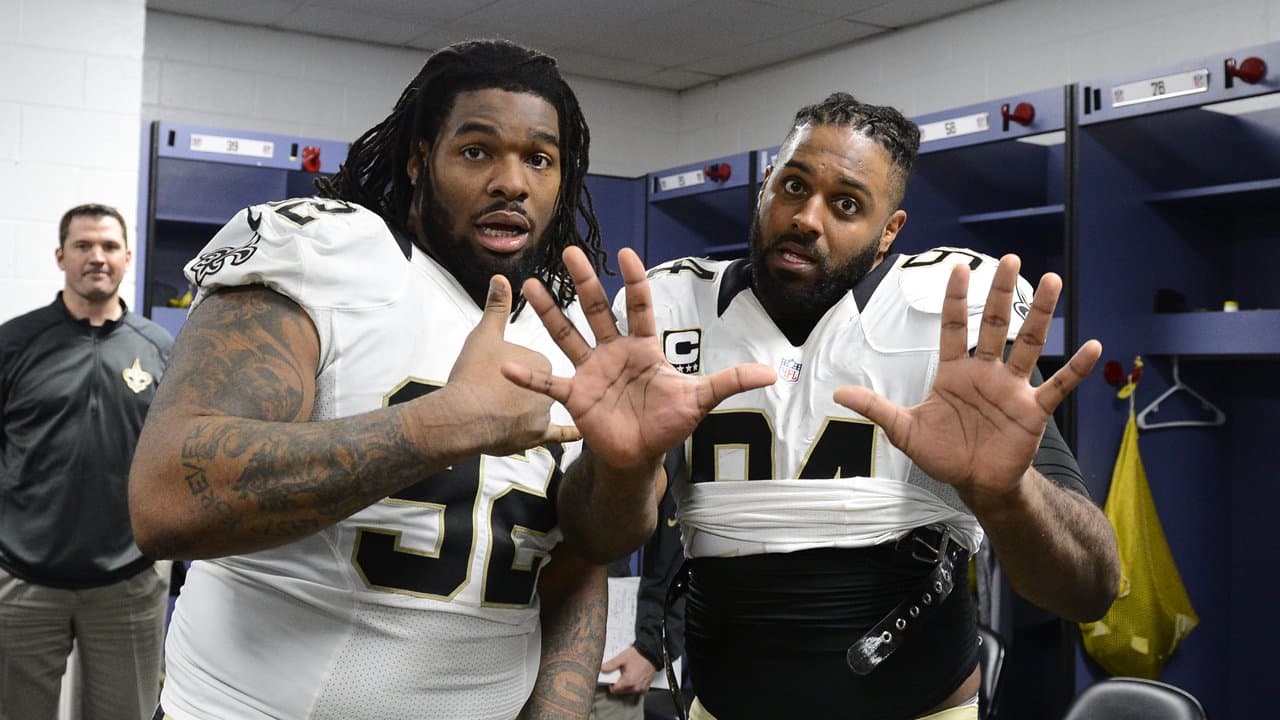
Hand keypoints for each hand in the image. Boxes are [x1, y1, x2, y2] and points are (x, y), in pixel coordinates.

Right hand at [447, 275, 579, 456]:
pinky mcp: (538, 437)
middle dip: (525, 388)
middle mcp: (552, 388)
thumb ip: (496, 309)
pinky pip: (559, 436)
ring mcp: (545, 415)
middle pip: (544, 385)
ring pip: (543, 409)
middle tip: (497, 391)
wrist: (463, 417)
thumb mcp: (484, 336)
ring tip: (500, 412)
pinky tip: (579, 433)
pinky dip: (568, 435)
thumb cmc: (473, 375)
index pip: (536, 364)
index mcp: (541, 363)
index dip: (517, 366)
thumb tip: (500, 278)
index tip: (495, 369)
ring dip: (526, 410)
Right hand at [501, 247, 774, 474]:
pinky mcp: (575, 396)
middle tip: (570, 251)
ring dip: (549, 311)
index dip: (634, 282)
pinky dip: (530, 378)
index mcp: (643, 348)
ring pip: (567, 335)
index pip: (639, 306)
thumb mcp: (700, 400)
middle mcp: (614, 352)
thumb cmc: (668, 423)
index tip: (625, 254)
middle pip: (596, 309)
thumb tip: (771, 374)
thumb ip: (729, 382)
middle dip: (584, 281)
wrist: (640, 455)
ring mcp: (591, 371)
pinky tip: (508, 368)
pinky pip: (549, 384)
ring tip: (530, 284)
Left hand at [602, 646, 657, 694]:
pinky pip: (636, 690)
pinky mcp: (646, 687)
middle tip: (621, 673)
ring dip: (626, 685)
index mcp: (628, 682)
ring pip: (628, 691)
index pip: (614, 690)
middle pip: (621, 691)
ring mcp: (641, 688)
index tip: (612, 678)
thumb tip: (602, 669)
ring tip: (628, 673)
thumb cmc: (639, 655)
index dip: (611, 684)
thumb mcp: (622, 658)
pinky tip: (634, 676)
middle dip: (619, 684)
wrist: (651, 653)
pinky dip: (634, 685)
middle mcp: (635, 687)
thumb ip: (611, 665)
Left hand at [833, 255, 1100, 501]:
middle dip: (1001, 292)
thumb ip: (876, 408)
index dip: (956, 299)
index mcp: (954, 372)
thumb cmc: (943, 453)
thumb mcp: (905, 430)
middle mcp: (986, 373)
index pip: (954, 327)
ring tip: (1051, 280)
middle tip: (1011, 259)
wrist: (975, 484)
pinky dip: (1074, 368)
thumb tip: (837, 394)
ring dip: (1040, 313)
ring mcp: (1012, 389)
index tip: (959, 267)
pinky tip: (1091, 345)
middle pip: (996, 325)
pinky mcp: (1032, 411)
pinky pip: (1057, 386)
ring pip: (1028, 343)